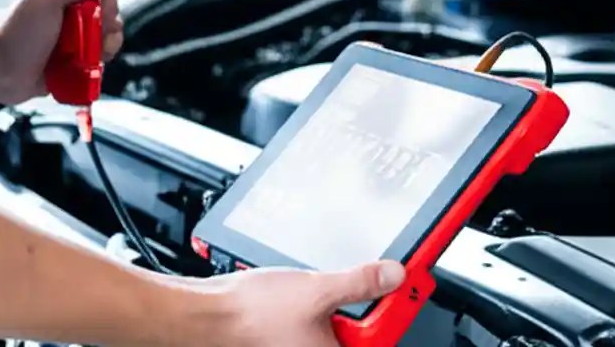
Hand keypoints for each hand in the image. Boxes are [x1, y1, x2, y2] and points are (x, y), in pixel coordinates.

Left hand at [0, 0, 124, 103]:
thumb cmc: (16, 31)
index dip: (106, 1)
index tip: (94, 10)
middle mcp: (73, 10)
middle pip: (111, 16)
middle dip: (104, 28)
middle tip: (83, 35)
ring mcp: (76, 37)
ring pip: (109, 40)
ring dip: (101, 49)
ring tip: (81, 54)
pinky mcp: (77, 60)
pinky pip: (100, 61)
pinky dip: (96, 65)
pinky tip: (80, 67)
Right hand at [184, 260, 405, 346]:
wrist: (211, 314)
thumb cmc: (253, 314)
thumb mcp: (318, 289)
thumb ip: (361, 282)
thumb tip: (393, 276)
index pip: (382, 340)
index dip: (393, 315)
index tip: (404, 289)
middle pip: (362, 336)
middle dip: (363, 309)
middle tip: (363, 283)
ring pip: (340, 329)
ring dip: (339, 307)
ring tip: (320, 291)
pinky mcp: (292, 342)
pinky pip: (319, 328)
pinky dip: (320, 310)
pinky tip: (305, 295)